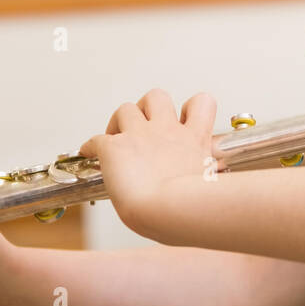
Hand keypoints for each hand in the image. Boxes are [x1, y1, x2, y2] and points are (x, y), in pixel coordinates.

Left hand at [79, 89, 218, 237]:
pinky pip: (96, 139)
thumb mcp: (213, 185)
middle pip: (157, 97)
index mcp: (195, 139)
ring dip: (119, 121)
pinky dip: (91, 146)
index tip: (183, 120)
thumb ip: (207, 177)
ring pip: (126, 109)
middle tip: (142, 127)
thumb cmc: (194, 207)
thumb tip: (207, 186)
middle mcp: (168, 131)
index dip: (190, 108)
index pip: (201, 103)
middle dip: (147, 108)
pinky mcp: (114, 147)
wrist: (173, 208)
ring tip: (116, 137)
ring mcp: (139, 135)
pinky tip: (90, 154)